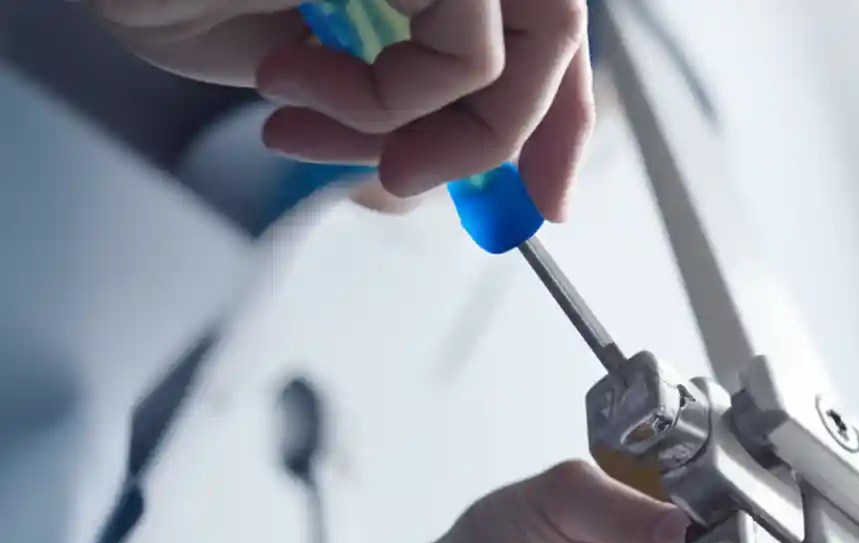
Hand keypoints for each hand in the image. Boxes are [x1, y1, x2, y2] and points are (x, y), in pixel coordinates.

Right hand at [89, 0, 594, 218]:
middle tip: (415, 184)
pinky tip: (292, 77)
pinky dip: (384, 103)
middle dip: (496, 139)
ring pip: (522, 55)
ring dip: (421, 130)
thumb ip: (406, 107)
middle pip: (554, 36)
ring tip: (309, 126)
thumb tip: (478, 171)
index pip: (545, 28)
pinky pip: (466, 58)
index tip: (548, 195)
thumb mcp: (321, 72)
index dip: (563, 115)